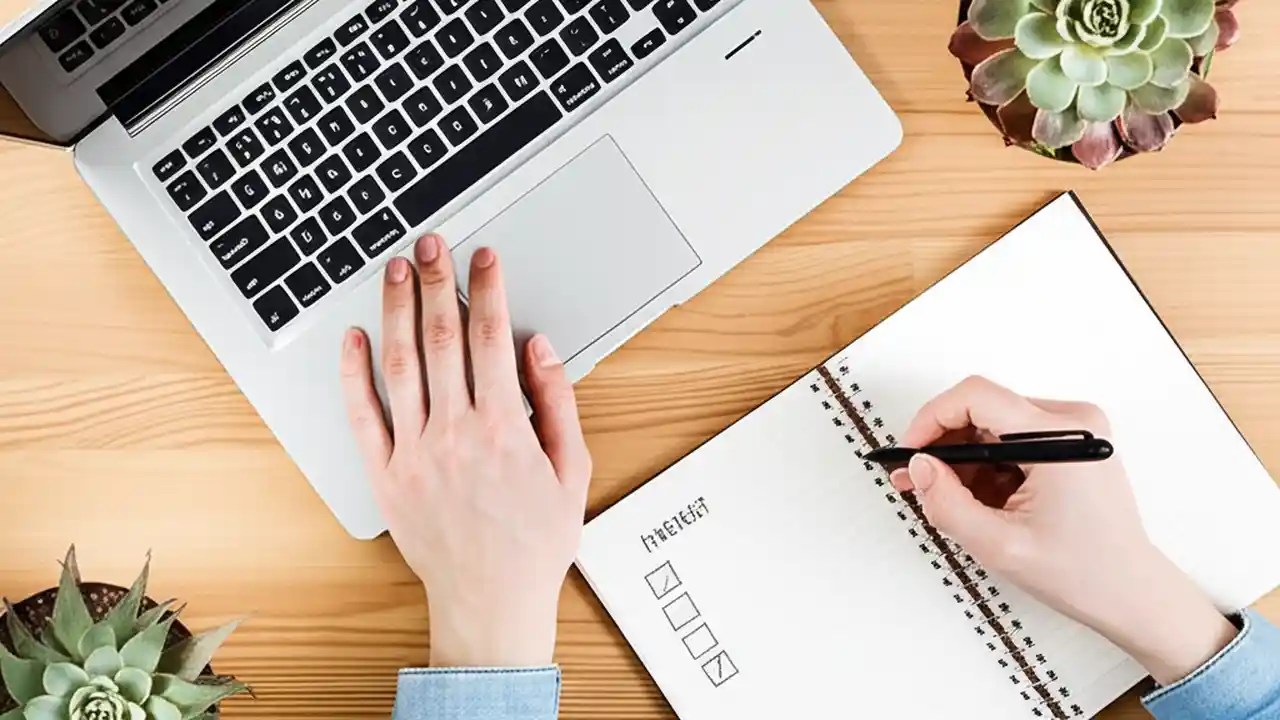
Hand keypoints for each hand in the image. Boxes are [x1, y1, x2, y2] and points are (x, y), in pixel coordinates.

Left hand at [339, 235, 592, 667]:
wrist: (491, 602)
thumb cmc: (535, 542)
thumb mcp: (571, 471)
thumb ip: (557, 403)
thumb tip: (538, 348)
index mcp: (505, 430)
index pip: (491, 339)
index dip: (487, 289)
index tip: (484, 257)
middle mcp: (455, 434)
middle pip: (442, 340)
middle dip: (437, 283)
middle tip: (431, 243)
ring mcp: (414, 454)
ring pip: (400, 365)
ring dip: (397, 310)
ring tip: (396, 270)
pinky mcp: (385, 475)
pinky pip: (363, 415)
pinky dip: (354, 372)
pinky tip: (355, 336)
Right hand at [893, 376, 1235, 684]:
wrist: (1131, 593)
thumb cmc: (1084, 572)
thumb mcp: (1000, 545)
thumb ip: (948, 503)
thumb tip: (919, 467)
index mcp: (1062, 438)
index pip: (977, 397)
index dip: (932, 418)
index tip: (911, 451)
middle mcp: (1072, 423)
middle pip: (983, 409)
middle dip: (944, 445)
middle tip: (919, 480)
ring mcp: (1074, 432)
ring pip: (993, 426)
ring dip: (964, 459)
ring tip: (951, 499)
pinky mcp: (1070, 444)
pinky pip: (1011, 439)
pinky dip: (987, 466)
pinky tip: (981, 500)